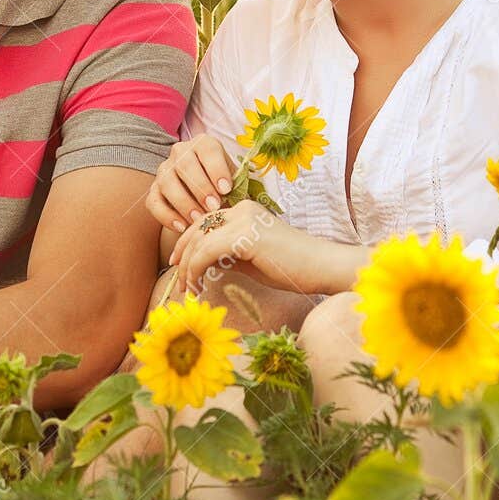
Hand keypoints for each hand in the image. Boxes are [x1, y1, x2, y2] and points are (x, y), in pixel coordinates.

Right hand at [147, 134, 236, 231]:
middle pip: (184, 165)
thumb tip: (241, 201)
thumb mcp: (234, 182)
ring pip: (167, 183)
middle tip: (213, 207)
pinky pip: (154, 202)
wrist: (206, 197)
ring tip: (198, 219)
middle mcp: (181, 152)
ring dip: (183, 202)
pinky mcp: (153, 190)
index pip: (207, 150)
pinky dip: (166, 216)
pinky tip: (181, 227)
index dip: (217, 169)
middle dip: (200, 188)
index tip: (226, 189)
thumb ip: (237, 188)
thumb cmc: (223, 188)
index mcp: (204, 144)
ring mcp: (164, 171)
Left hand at [169, 201, 366, 297]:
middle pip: (197, 228)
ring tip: (188, 289)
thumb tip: (204, 261)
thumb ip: (229, 253)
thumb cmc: (292, 267)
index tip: (179, 263)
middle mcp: (241, 209)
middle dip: (182, 254)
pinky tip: (197, 287)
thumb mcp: (252, 257)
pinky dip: (195, 271)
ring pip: (198, 241)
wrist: (321, 267)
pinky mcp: (244, 236)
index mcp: (245, 210)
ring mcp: (243, 220)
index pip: (206, 222)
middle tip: (177, 278)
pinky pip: (206, 252)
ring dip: (187, 268)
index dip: (188, 242)